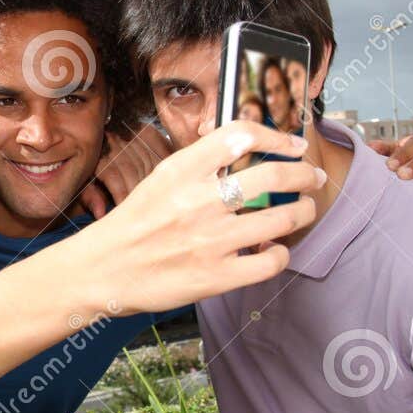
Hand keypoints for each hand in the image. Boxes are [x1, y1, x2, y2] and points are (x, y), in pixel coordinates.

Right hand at [81, 121, 322, 314]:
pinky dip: (280, 254)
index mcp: (181, 171)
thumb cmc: (133, 225)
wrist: (101, 270)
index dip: (277, 135)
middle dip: (304, 174)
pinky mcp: (215, 277)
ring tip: (302, 211)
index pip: (241, 135)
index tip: (292, 144)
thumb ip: (199, 164)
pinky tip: (273, 250)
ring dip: (302, 212)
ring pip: (282, 218)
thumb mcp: (159, 179)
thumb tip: (246, 148)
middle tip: (311, 178)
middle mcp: (198, 202)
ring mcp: (209, 241)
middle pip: (273, 175)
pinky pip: (271, 263)